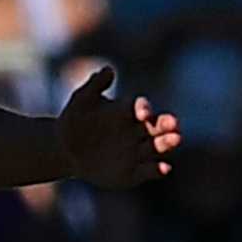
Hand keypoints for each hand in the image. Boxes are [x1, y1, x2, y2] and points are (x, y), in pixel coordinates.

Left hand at [56, 65, 179, 187]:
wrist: (66, 150)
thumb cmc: (75, 120)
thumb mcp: (81, 101)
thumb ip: (95, 85)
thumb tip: (108, 69)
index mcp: (128, 112)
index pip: (141, 107)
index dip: (144, 109)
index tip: (142, 113)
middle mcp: (137, 131)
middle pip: (157, 126)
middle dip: (166, 125)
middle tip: (174, 124)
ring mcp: (137, 152)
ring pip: (157, 146)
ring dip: (167, 143)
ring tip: (176, 139)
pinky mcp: (133, 172)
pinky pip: (148, 171)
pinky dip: (158, 169)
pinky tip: (165, 168)